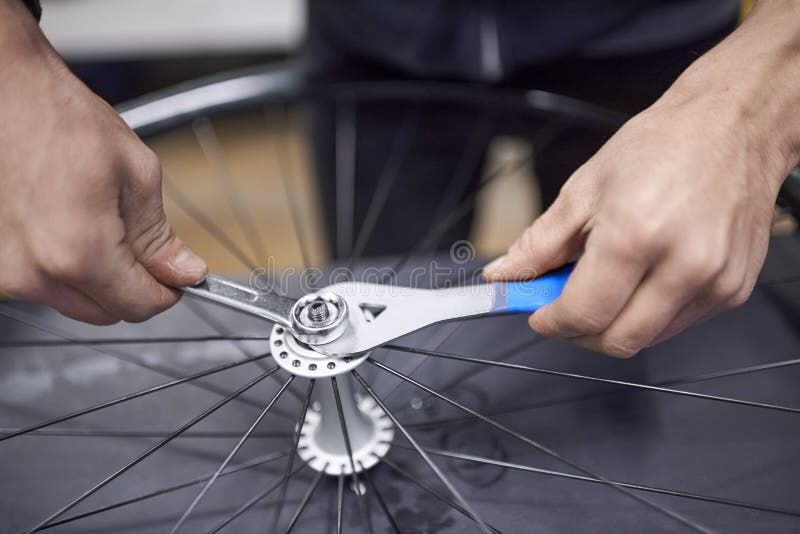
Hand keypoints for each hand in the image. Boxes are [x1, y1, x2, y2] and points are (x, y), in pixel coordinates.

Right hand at [0, 0, 206, 323]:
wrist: (3, 94)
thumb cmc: (62, 120)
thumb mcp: (137, 173)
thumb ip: (160, 236)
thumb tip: (186, 272)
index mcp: (80, 252)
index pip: (141, 305)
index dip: (168, 291)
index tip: (178, 275)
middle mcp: (35, 273)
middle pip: (108, 313)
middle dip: (135, 287)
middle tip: (145, 247)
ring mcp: (6, 272)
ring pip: (77, 302)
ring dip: (100, 279)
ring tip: (100, 223)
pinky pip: (46, 285)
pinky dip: (67, 267)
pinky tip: (70, 225)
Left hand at [484, 90, 787, 356]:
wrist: (733, 125)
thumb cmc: (661, 147)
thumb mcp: (583, 189)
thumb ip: (538, 244)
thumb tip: (503, 276)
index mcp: (636, 236)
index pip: (583, 314)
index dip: (551, 322)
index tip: (538, 314)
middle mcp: (684, 266)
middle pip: (617, 341)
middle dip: (579, 332)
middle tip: (564, 303)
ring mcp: (716, 282)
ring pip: (648, 339)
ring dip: (614, 324)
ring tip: (605, 282)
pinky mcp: (735, 289)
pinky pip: (678, 325)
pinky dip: (648, 314)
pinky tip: (641, 279)